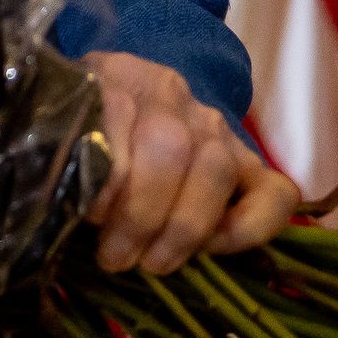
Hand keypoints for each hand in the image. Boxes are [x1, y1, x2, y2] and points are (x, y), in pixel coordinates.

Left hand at [84, 50, 299, 273]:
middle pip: (168, 147)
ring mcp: (214, 123)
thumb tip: (63, 205)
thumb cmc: (87, 135)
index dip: (106, 176)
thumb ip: (63, 155)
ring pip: (214, 166)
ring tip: (151, 262)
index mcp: (117, 76)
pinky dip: (247, 228)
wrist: (131, 109)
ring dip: (182, 226)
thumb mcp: (64, 133)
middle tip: (115, 257)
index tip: (89, 217)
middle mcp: (170, 93)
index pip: (115, 114)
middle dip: (141, 214)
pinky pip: (274, 192)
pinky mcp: (251, 159)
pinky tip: (212, 250)